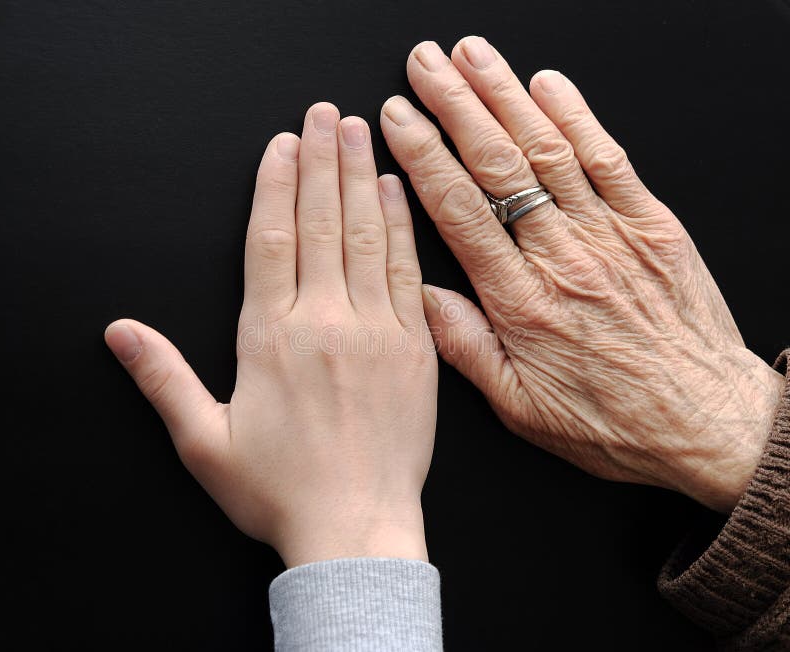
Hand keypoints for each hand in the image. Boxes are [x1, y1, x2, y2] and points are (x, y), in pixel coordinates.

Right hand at [105, 103, 436, 565]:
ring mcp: (375, 329)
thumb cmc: (280, 491)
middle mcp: (324, 320)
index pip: (271, 238)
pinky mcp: (414, 347)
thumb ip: (162, 379)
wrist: (356, 529)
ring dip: (360, 177)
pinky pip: (406, 272)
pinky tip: (396, 193)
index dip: (276, 184)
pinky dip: (400, 226)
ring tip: (360, 131)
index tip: (282, 143)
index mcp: (270, 337)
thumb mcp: (203, 441)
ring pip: (365, 236)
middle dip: (320, 160)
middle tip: (324, 114)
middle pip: (321, 222)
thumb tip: (121, 333)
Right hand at [380, 37, 782, 511]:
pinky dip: (579, 116)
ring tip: (471, 56)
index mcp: (522, 303)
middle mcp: (563, 259)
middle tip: (424, 65)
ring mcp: (611, 236)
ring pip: (549, 150)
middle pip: (499, 165)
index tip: (399, 118)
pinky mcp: (653, 227)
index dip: (425, 156)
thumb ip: (466, 348)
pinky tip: (548, 84)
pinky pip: (611, 160)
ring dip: (506, 95)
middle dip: (455, 106)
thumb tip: (421, 296)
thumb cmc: (614, 422)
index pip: (461, 210)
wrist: (706, 425)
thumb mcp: (522, 408)